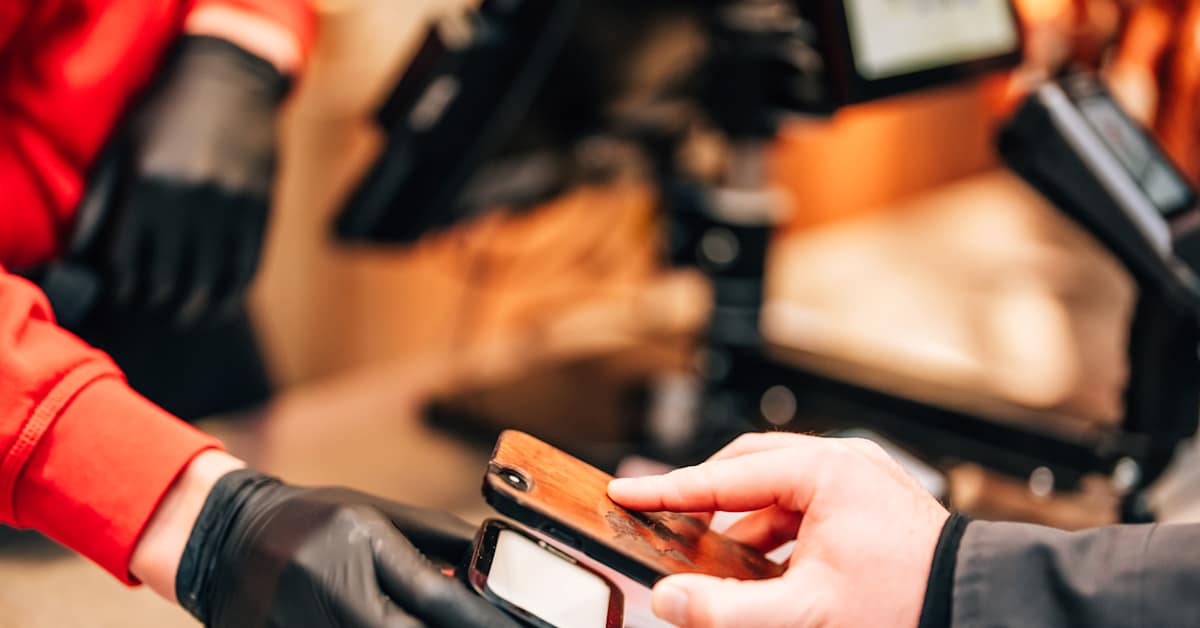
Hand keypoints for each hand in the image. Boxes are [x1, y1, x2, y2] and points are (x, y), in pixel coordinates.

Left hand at [93, 35, 284, 325]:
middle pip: (166, 285)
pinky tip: (217, 302)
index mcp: (147, 185)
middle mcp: (190, 200)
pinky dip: (230, 296)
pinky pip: (245, 271)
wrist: (231, 81)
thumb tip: (82, 265)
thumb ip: (98, 209)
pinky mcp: (261, 211)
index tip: (119, 299)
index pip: (126, 266)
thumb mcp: (120, 152)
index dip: (119, 293)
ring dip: (191, 312)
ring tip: (180, 314)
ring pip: (208, 288)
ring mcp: (230, 208)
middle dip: (152, 307)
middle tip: (148, 309)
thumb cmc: (164, 116)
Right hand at [173, 468, 520, 627]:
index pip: (436, 595)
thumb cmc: (312, 520)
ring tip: (439, 624)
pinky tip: (394, 627)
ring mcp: (304, 624)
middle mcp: (332, 591)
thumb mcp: (376, 514)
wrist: (224, 537)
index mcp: (359, 543)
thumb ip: (438, 542)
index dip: (482, 618)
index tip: (518, 626)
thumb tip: (493, 569)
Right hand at [608, 433, 949, 627]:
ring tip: (720, 569)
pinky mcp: (867, 502)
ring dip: (741, 526)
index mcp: (825, 471)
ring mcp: (857, 479)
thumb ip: (727, 608)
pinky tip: (764, 573)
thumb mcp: (807, 613)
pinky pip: (802, 508)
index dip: (667, 491)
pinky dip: (774, 536)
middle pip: (746, 468)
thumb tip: (669, 598)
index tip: (625, 493)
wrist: (982, 607)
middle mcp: (841, 462)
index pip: (723, 477)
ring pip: (774, 491)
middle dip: (704, 501)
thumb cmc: (909, 604)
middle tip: (664, 525)